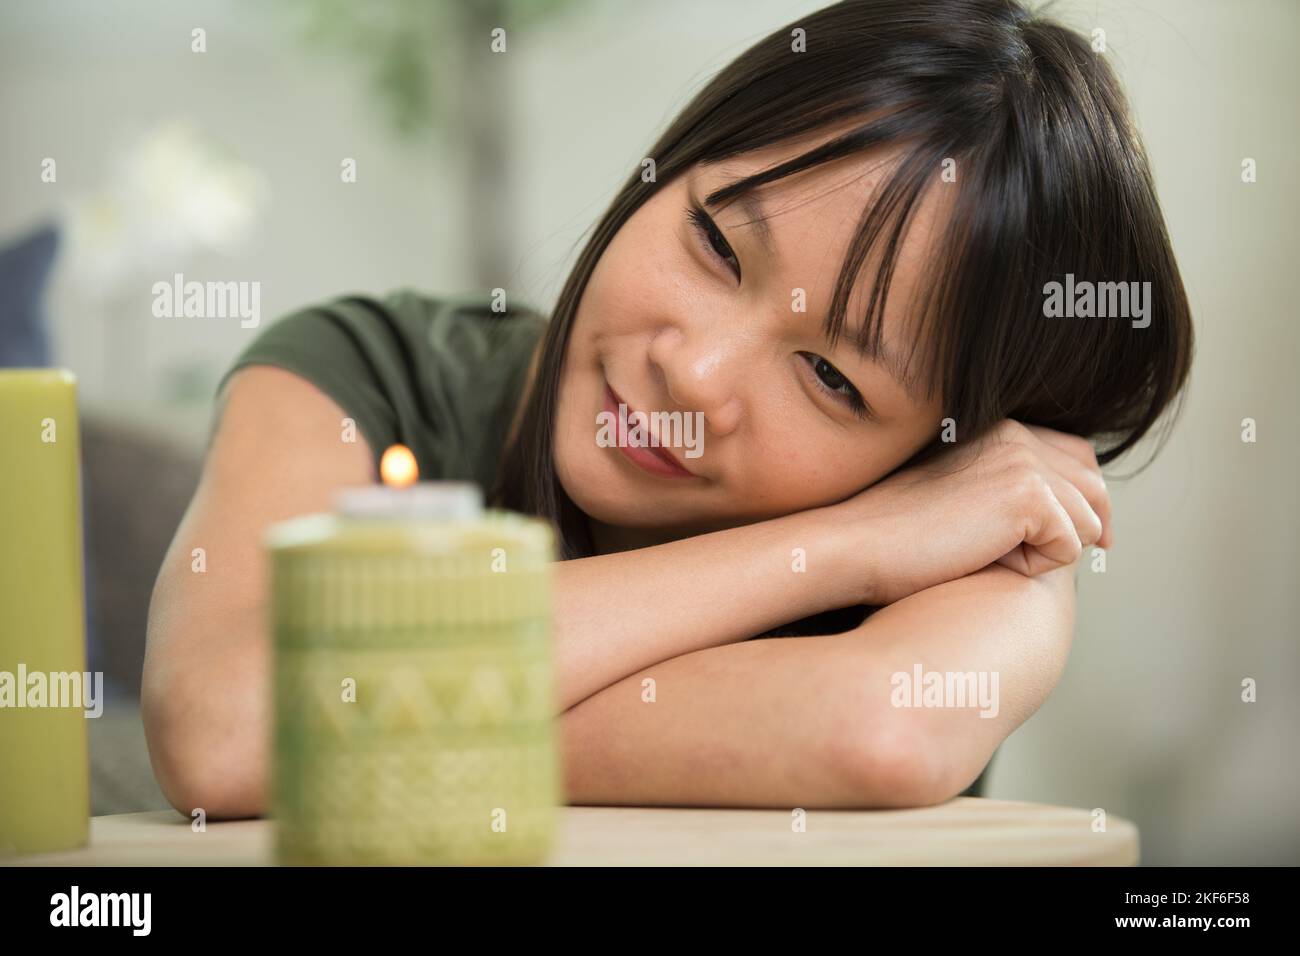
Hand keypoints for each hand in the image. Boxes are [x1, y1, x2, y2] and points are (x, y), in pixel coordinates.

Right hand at [835, 419, 1112, 604]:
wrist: (855, 543)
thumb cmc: (894, 536)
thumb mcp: (959, 499)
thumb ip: (1004, 490)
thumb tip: (1067, 517)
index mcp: (999, 427)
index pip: (1077, 456)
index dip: (1086, 500)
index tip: (1082, 536)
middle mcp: (1016, 433)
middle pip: (1095, 487)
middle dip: (1084, 528)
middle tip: (1056, 559)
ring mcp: (1023, 460)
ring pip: (1088, 521)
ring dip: (1047, 552)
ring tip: (990, 554)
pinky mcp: (1027, 495)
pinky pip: (1069, 548)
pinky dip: (1034, 567)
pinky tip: (985, 558)